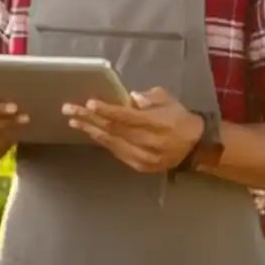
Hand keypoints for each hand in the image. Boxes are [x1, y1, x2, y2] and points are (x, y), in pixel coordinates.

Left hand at [62, 87, 203, 172]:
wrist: (196, 147)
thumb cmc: (179, 118)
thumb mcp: (169, 100)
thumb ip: (150, 97)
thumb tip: (131, 98)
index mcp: (157, 123)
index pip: (126, 117)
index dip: (107, 110)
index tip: (90, 103)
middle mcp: (149, 142)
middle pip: (114, 129)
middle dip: (89, 119)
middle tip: (69, 110)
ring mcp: (143, 157)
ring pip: (112, 143)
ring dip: (90, 131)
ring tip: (74, 121)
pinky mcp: (140, 166)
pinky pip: (117, 152)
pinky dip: (103, 142)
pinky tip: (91, 133)